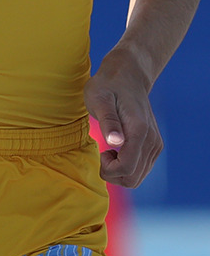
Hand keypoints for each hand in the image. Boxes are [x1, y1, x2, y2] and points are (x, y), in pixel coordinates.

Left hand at [86, 53, 162, 186]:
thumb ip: (108, 121)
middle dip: (111, 173)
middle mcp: (152, 142)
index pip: (126, 169)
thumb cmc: (107, 87)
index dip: (107, 168)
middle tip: (102, 151)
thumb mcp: (99, 99)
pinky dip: (125, 167)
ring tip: (108, 149)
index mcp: (140, 132)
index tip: (101, 150)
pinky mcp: (154, 146)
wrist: (127, 77)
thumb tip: (115, 142)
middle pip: (132, 179)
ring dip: (118, 171)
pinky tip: (116, 149)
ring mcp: (155, 145)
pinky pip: (140, 169)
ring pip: (136, 178)